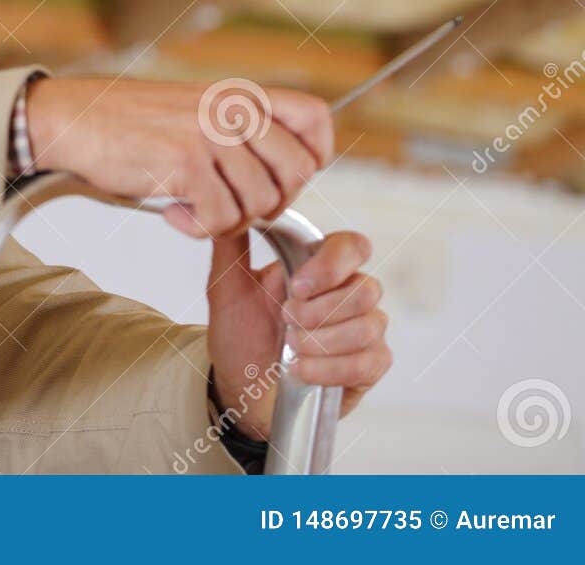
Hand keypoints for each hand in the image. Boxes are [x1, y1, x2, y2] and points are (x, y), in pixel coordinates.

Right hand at [25, 76, 333, 238]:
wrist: (73, 119)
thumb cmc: (128, 123)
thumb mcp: (196, 109)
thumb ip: (239, 131)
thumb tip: (281, 178)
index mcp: (239, 93)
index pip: (314, 118)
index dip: (314, 155)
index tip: (287, 177)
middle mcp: (231, 108)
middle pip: (296, 172)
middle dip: (270, 202)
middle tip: (232, 204)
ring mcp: (210, 134)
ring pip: (260, 202)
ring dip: (228, 218)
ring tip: (194, 207)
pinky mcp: (185, 162)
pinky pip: (220, 218)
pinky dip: (198, 227)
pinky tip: (175, 214)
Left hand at [206, 229, 390, 439]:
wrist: (239, 386)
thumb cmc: (238, 333)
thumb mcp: (225, 287)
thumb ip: (230, 246)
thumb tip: (234, 210)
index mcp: (318, 267)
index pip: (352, 247)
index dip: (332, 264)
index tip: (296, 286)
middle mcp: (348, 294)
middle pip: (366, 289)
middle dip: (320, 311)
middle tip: (285, 321)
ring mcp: (364, 330)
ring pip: (370, 326)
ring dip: (322, 341)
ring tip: (289, 348)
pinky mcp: (369, 366)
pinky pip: (369, 362)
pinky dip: (329, 368)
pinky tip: (301, 370)